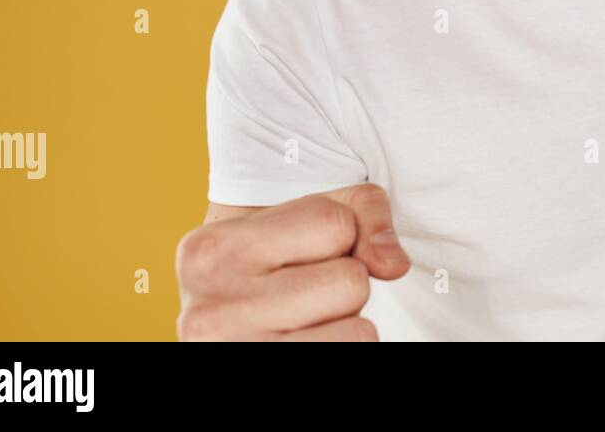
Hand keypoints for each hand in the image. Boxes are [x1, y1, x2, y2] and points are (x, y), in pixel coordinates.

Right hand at [176, 184, 409, 340]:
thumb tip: (393, 265)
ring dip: (348, 322)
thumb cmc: (275, 261)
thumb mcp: (308, 216)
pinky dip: (346, 343)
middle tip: (308, 290)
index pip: (333, 224)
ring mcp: (235, 354)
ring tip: (309, 318)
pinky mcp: (265, 388)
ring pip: (359, 332)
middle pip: (351, 282)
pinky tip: (312, 338)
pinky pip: (353, 351)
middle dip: (346, 281)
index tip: (304, 248)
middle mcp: (211, 311)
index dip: (341, 233)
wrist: (227, 321)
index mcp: (211, 249)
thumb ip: (364, 216)